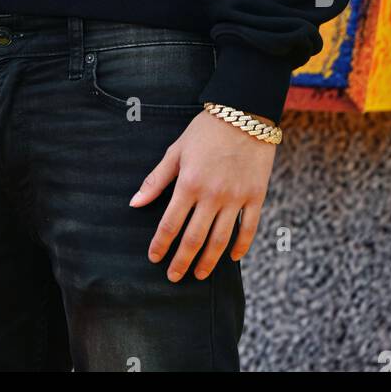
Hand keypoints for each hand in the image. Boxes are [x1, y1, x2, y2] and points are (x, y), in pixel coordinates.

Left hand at [129, 110, 277, 281]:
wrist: (244, 114)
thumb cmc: (205, 131)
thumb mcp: (176, 151)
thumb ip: (156, 180)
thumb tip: (134, 203)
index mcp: (189, 183)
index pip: (170, 224)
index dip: (160, 244)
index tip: (154, 258)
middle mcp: (212, 195)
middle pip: (194, 238)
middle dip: (181, 261)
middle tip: (173, 276)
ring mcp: (236, 198)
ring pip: (221, 239)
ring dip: (208, 261)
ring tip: (199, 274)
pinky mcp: (256, 197)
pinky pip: (248, 229)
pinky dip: (240, 246)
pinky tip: (232, 258)